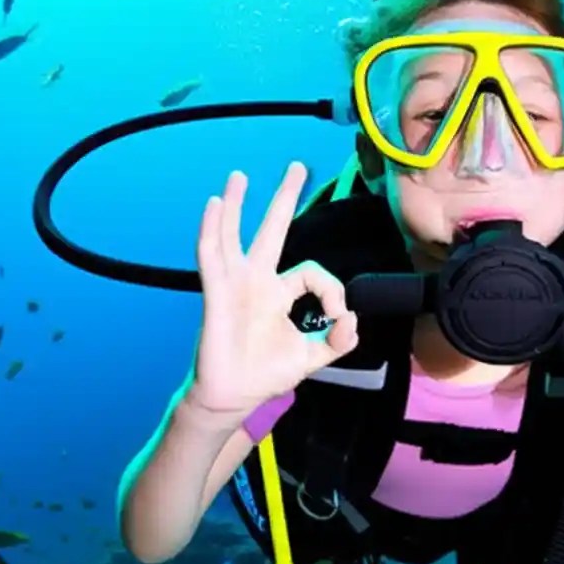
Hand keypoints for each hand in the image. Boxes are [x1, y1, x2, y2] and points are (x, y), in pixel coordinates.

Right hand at [187, 162, 358, 416]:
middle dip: (285, 198)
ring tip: (238, 176)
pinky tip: (213, 206)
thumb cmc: (266, 374)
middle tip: (298, 168)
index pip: (312, 272)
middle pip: (273, 230)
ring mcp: (235, 284)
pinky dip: (211, 230)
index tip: (337, 315)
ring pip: (233, 235)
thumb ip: (338, 340)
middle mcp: (257, 281)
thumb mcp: (313, 357)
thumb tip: (352, 319)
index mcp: (280, 293)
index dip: (331, 289)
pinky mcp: (217, 293)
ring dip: (234, 204)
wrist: (235, 396)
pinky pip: (212, 256)